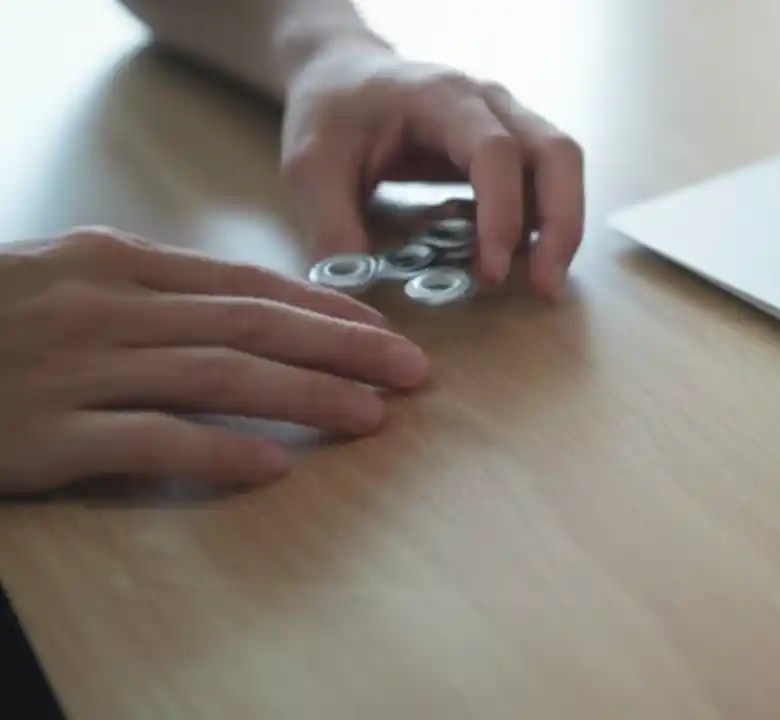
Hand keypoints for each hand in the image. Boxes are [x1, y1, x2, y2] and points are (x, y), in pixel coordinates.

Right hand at [0, 227, 428, 494]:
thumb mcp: (65, 282)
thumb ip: (149, 295)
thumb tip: (244, 315)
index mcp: (115, 265)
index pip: (243, 285)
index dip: (322, 308)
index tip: (381, 330)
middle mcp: (105, 307)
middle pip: (250, 325)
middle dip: (341, 347)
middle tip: (412, 370)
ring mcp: (75, 368)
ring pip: (216, 376)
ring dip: (305, 396)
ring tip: (371, 415)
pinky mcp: (44, 433)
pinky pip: (149, 441)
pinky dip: (218, 451)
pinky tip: (275, 465)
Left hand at [281, 42, 584, 295]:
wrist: (345, 74)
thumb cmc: (332, 112)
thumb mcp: (309, 166)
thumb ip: (332, 223)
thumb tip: (361, 285)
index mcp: (442, 97)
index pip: (495, 152)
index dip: (502, 214)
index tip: (492, 273)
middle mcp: (490, 102)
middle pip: (557, 153)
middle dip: (560, 224)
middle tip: (545, 286)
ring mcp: (508, 118)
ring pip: (564, 165)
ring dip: (563, 227)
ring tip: (544, 284)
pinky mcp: (511, 144)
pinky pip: (547, 179)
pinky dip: (546, 222)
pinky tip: (524, 262)